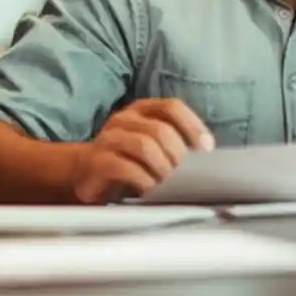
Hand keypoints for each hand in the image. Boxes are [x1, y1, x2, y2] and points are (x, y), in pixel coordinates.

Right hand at [71, 98, 214, 203]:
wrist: (88, 174)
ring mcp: (107, 138)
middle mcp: (123, 119)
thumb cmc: (130, 161)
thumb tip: (208, 153)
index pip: (171, 107)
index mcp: (142, 109)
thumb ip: (176, 143)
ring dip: (161, 167)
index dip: (192, 126)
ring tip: (165, 181)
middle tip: (181, 173)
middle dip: (177, 154)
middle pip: (160, 129)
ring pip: (143, 145)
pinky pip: (124, 167)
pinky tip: (148, 188)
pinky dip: (143, 180)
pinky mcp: (96, 161)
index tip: (206, 149)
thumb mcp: (155, 146)